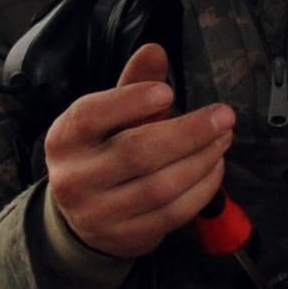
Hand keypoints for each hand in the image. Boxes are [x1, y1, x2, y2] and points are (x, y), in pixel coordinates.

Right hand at [42, 41, 233, 258]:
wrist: (82, 218)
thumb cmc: (100, 154)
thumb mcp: (107, 118)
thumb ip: (132, 85)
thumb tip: (155, 51)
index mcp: (64, 138)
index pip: (91, 115)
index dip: (130, 101)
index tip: (168, 93)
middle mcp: (74, 178)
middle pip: (136, 152)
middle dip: (188, 132)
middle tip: (223, 116)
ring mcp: (98, 213)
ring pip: (160, 186)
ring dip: (201, 160)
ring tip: (223, 138)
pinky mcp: (126, 237)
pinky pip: (172, 213)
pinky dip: (201, 189)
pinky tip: (214, 167)